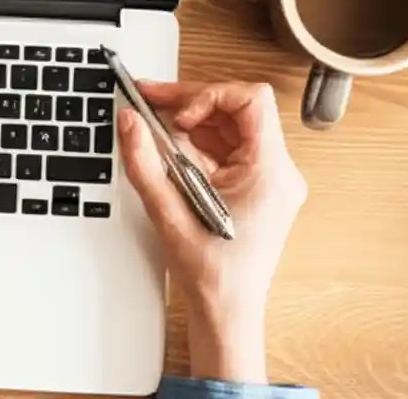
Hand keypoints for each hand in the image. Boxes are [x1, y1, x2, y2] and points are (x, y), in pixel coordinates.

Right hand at [117, 81, 306, 383]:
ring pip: (229, 126)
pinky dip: (196, 145)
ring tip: (155, 134)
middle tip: (149, 99)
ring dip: (191, 124)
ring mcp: (268, 179)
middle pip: (237, 110)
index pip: (252, 101)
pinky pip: (226, 148)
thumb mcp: (168, 213)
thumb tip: (130, 121)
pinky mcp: (254, 185)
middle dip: (191, 103)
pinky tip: (171, 157)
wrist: (227, 312)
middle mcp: (277, 172)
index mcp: (270, 173)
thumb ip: (144, 162)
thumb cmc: (212, 275)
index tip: (178, 114)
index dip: (209, 95)